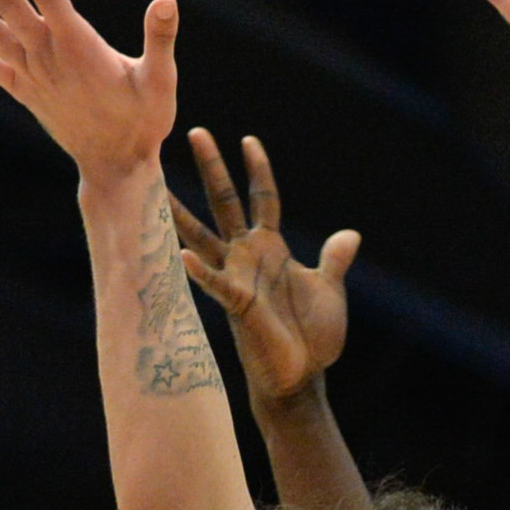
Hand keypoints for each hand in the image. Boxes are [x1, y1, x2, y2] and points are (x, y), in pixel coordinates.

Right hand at [173, 129, 360, 405]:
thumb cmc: (313, 337)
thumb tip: (350, 234)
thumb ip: (333, 261)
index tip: (249, 139)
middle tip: (196, 132)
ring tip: (158, 182)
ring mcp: (238, 277)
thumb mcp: (329, 290)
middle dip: (212, 169)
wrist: (302, 377)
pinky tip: (179, 254)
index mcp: (272, 249)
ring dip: (182, 210)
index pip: (263, 198)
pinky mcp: (236, 304)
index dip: (257, 170)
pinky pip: (214, 282)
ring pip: (203, 235)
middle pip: (226, 203)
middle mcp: (248, 256)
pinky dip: (197, 270)